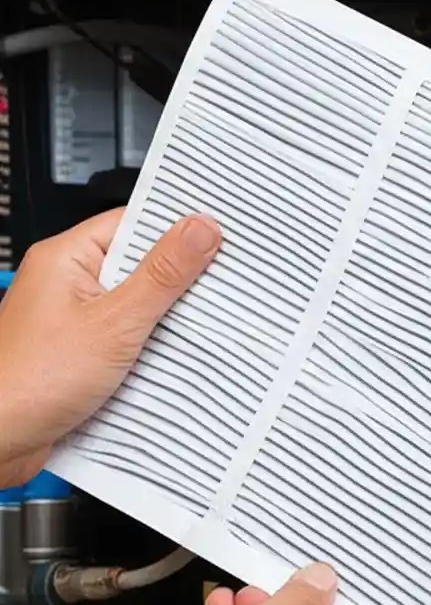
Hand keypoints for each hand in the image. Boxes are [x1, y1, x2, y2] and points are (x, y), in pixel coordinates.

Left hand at [0, 209, 220, 485]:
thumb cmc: (30, 381)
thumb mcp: (114, 322)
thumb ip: (162, 275)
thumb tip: (201, 229)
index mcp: (67, 258)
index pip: (134, 223)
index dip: (179, 227)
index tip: (223, 235)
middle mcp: (68, 284)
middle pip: (141, 265)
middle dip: (182, 278)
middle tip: (226, 283)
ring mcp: (76, 320)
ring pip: (139, 305)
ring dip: (169, 317)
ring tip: (205, 322)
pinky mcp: (84, 353)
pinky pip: (131, 338)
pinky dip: (154, 347)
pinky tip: (179, 356)